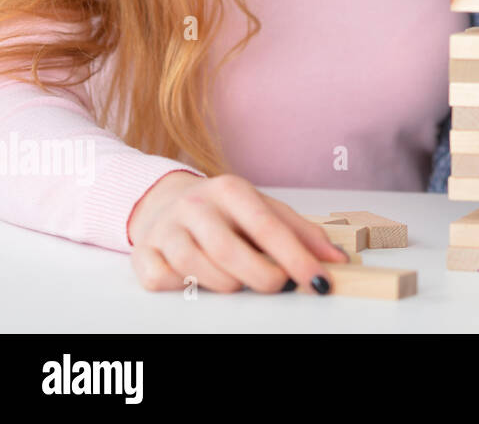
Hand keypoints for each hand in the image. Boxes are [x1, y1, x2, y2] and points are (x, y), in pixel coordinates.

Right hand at [128, 171, 349, 292]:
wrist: (164, 201)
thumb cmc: (224, 212)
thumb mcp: (264, 210)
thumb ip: (301, 233)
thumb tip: (336, 260)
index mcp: (231, 189)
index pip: (267, 226)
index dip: (296, 257)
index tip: (318, 281)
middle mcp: (195, 205)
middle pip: (229, 250)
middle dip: (262, 276)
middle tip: (279, 286)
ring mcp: (166, 228)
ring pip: (195, 266)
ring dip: (225, 284)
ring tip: (238, 282)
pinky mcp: (142, 252)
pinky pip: (162, 280)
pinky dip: (183, 288)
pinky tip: (197, 280)